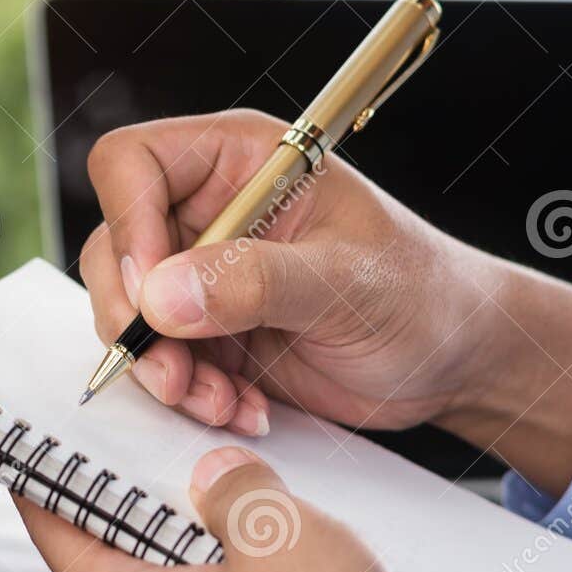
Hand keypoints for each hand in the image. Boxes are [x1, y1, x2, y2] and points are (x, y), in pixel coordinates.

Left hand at [14, 445, 514, 571]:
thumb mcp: (279, 540)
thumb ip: (239, 488)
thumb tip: (219, 470)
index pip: (55, 518)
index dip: (53, 455)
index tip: (62, 407)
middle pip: (128, 540)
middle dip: (152, 475)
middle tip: (180, 414)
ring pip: (201, 570)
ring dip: (227, 520)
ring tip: (262, 463)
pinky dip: (272, 563)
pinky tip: (313, 531)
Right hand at [83, 109, 495, 434]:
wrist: (453, 358)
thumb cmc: (423, 294)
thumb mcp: (346, 282)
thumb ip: (256, 282)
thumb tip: (161, 295)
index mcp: (245, 162)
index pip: (134, 165)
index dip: (128, 224)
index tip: (152, 294)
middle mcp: (214, 211)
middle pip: (117, 246)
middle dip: (136, 320)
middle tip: (175, 375)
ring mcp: (208, 275)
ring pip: (132, 314)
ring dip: (164, 370)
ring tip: (222, 402)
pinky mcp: (213, 333)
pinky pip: (165, 362)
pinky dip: (191, 395)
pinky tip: (243, 409)